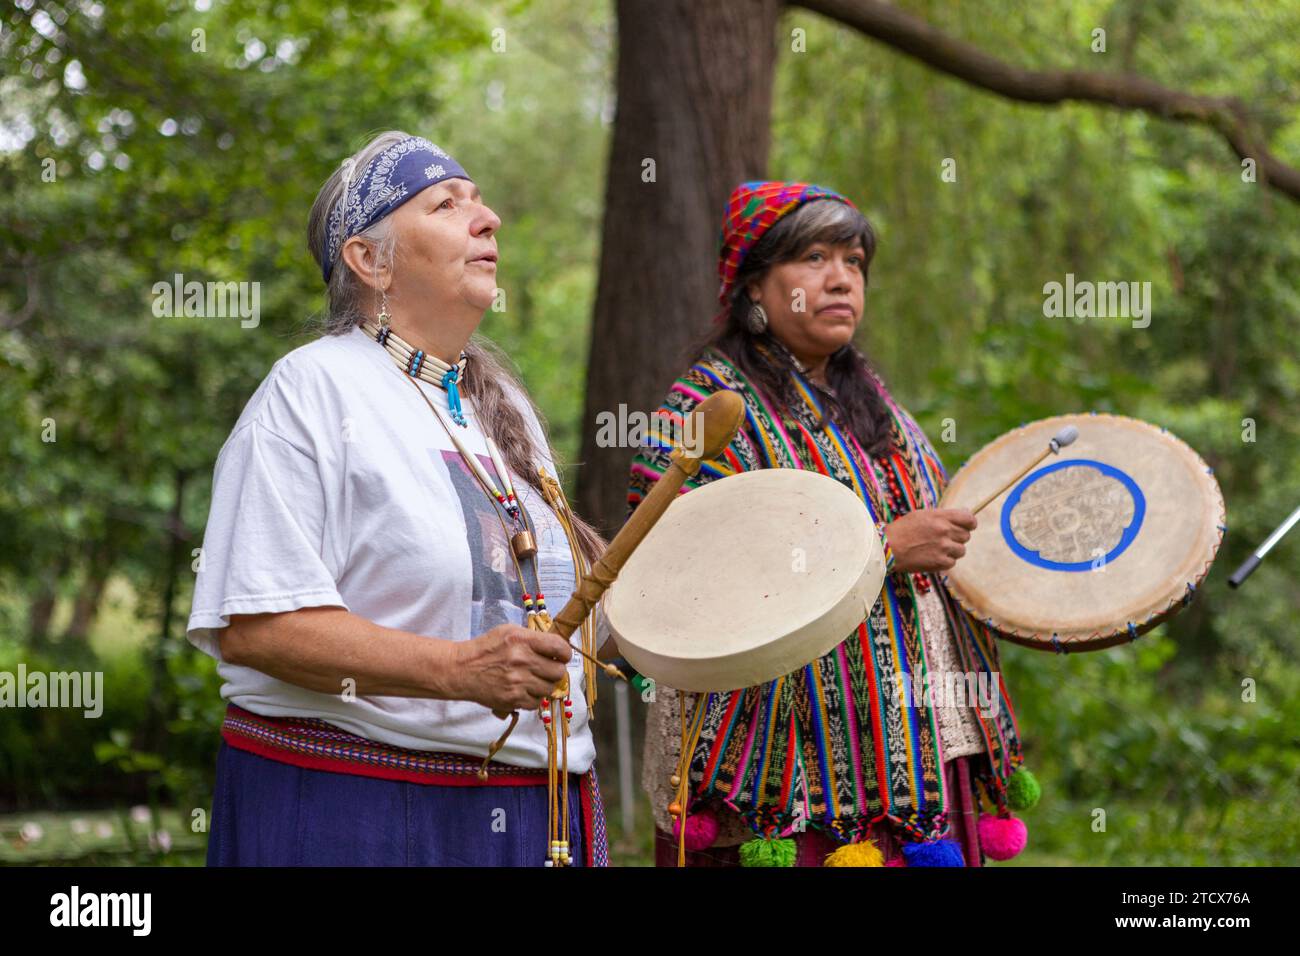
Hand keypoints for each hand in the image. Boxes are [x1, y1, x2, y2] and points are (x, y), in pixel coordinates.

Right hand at [452, 624, 571, 713]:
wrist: (462, 670)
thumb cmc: (486, 648)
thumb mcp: (509, 631)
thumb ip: (533, 638)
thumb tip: (557, 648)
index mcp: (522, 640)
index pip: (559, 647)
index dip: (565, 653)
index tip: (561, 656)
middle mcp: (522, 660)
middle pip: (558, 671)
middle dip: (555, 670)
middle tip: (547, 669)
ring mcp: (518, 682)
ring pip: (549, 688)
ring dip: (544, 685)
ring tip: (533, 679)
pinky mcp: (513, 699)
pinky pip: (536, 702)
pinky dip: (533, 698)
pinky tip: (524, 689)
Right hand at [884, 508, 976, 573]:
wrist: (888, 548)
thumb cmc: (903, 530)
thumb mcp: (922, 515)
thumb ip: (943, 515)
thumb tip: (965, 514)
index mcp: (940, 517)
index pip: (969, 519)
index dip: (970, 524)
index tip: (967, 527)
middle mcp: (944, 531)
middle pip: (966, 536)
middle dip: (957, 538)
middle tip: (943, 539)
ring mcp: (943, 547)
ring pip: (961, 550)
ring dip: (951, 551)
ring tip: (936, 549)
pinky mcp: (940, 562)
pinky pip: (952, 562)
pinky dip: (944, 561)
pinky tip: (932, 557)